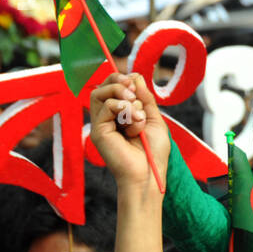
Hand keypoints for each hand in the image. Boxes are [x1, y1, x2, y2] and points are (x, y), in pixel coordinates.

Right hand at [89, 73, 170, 189]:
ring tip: (137, 110)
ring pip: (100, 93)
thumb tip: (135, 76)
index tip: (137, 85)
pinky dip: (123, 108)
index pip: (112, 88)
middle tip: (133, 91)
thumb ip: (145, 98)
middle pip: (102, 87)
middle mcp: (107, 119)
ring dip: (122, 95)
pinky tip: (135, 122)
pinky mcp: (98, 131)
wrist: (149, 174)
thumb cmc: (153, 153)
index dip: (123, 80)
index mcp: (119, 116)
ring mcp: (100, 125)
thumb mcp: (154, 119)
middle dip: (118, 81)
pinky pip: (106, 106)